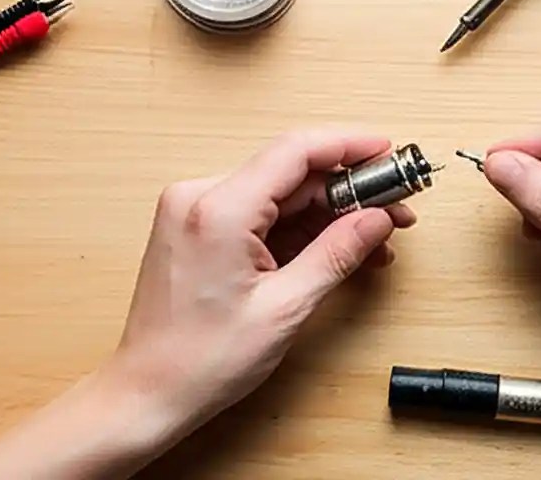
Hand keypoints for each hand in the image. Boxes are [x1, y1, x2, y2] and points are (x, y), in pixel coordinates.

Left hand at [104, 129, 414, 444]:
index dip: (351, 146)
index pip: (297, 151)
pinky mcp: (196, 228)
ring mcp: (194, 211)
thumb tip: (377, 218)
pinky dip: (298, 227)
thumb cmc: (200, 361)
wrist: (146, 394)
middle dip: (348, 188)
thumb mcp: (286, 307)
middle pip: (291, 171)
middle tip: (395, 208)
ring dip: (328, 211)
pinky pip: (259, 212)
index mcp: (218, 210)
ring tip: (374, 237)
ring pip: (279, 193)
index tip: (389, 152)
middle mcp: (199, 197)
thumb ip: (337, 253)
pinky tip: (335, 247)